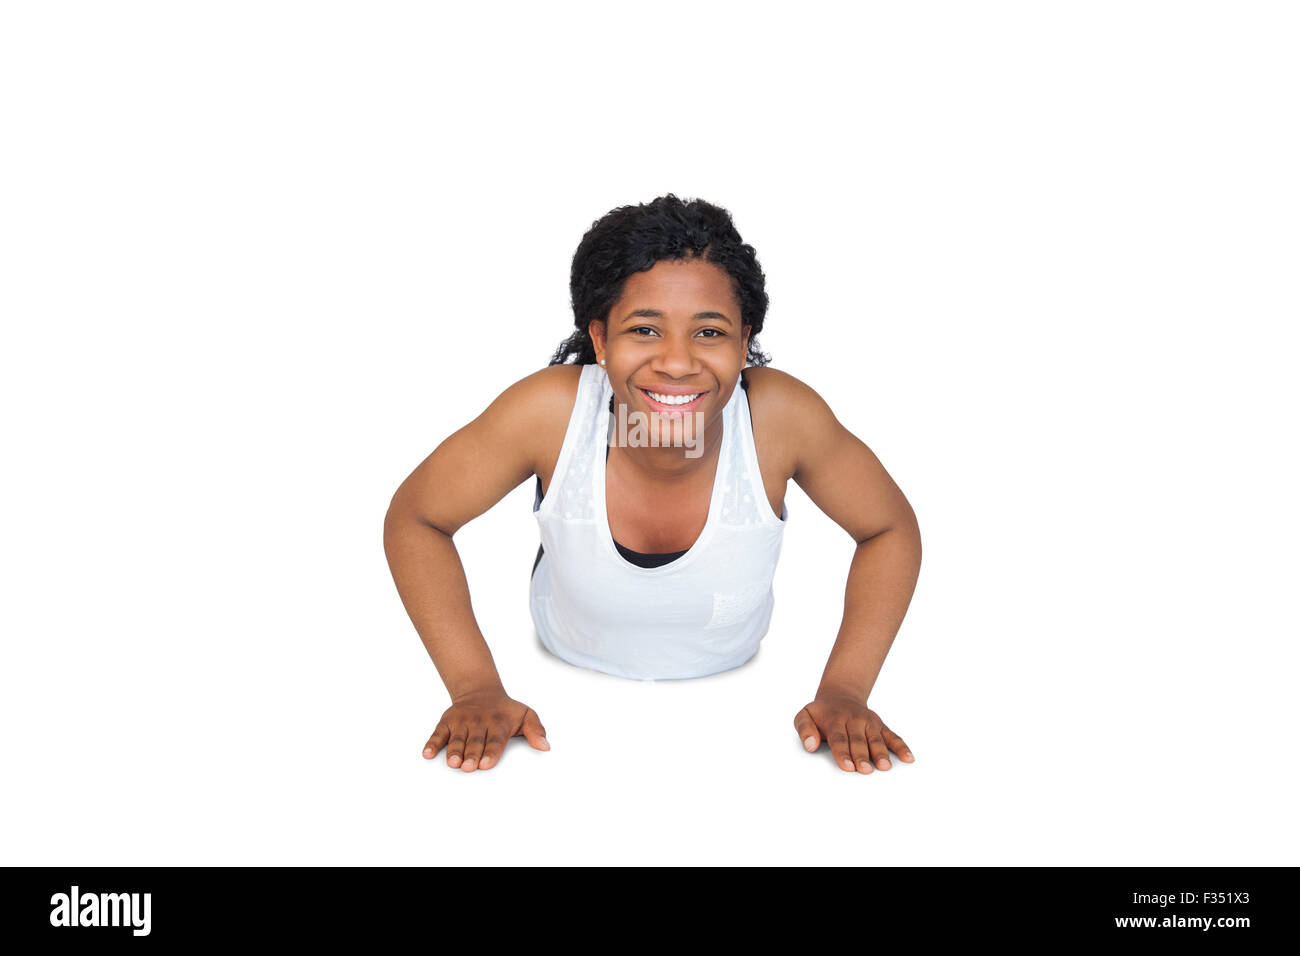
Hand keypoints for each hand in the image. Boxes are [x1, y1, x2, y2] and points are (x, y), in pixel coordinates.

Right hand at [423, 689, 549, 771]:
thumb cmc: (505, 711)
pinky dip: (432, 743)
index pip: (496, 740)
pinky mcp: (447, 722)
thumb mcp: (526, 715)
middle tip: (468, 768)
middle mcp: (479, 722)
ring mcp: (462, 722)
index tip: (486, 764)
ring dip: (454, 751)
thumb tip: (546, 746)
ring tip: (452, 763)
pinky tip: (427, 754)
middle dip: (471, 755)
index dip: (491, 752)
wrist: (480, 691)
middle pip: (475, 741)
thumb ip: (536, 730)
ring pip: (457, 739)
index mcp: (499, 723)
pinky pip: (438, 733)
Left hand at [794, 692, 913, 773]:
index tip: (847, 767)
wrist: (840, 695)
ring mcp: (869, 723)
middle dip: (862, 755)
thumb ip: (804, 730)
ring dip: (881, 753)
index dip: (843, 753)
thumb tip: (810, 746)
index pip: (839, 738)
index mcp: (835, 719)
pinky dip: (901, 746)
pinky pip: (892, 736)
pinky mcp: (880, 726)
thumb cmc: (821, 712)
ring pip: (876, 739)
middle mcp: (854, 720)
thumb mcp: (805, 715)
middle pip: (858, 740)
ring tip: (886, 767)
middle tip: (865, 771)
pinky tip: (909, 758)